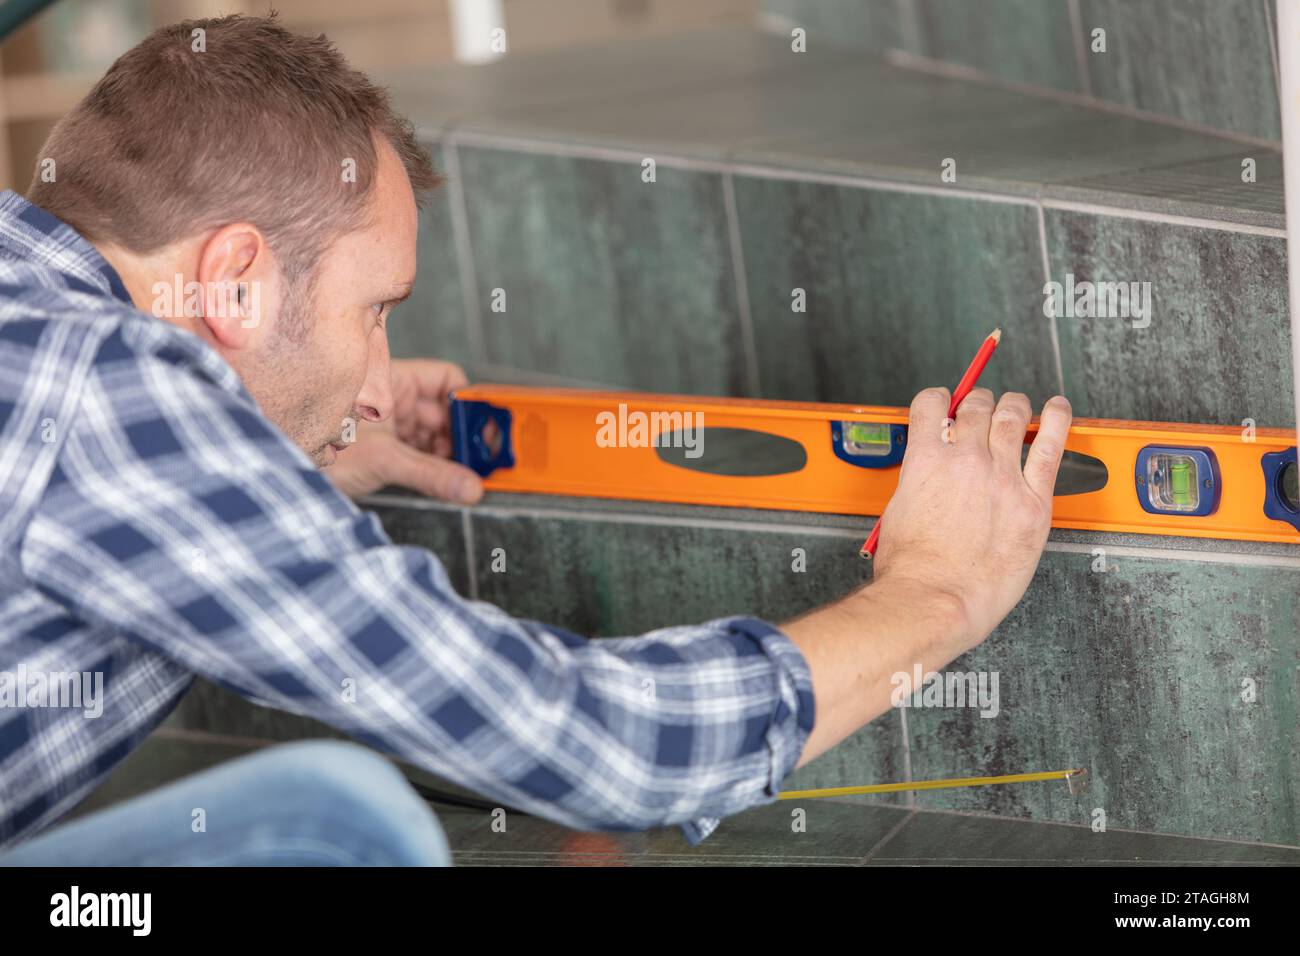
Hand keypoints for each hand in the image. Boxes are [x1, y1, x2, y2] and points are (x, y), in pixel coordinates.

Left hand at [328, 359, 484, 503]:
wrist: (282, 471)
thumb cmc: (315, 448)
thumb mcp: (384, 460)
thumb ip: (431, 474)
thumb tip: (471, 488)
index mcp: (394, 382)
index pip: (447, 380)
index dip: (469, 402)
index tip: (488, 426)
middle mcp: (395, 400)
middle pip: (446, 412)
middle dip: (464, 435)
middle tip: (485, 459)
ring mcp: (392, 425)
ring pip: (436, 436)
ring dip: (452, 455)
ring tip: (467, 475)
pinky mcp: (387, 450)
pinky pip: (423, 455)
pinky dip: (438, 468)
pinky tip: (448, 482)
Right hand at [870, 387, 1071, 650]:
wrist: (936, 599)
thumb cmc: (912, 570)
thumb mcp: (898, 513)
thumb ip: (918, 487)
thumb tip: (929, 482)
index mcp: (925, 461)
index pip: (931, 406)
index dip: (939, 400)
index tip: (945, 404)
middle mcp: (965, 460)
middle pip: (976, 407)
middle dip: (978, 402)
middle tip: (982, 407)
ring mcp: (1002, 477)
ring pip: (1012, 417)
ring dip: (1014, 405)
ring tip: (1017, 405)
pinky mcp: (1033, 501)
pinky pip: (1050, 447)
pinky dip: (1056, 420)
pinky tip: (1058, 409)